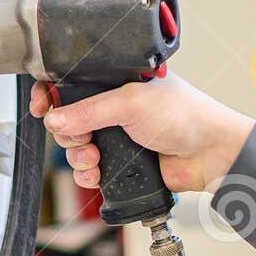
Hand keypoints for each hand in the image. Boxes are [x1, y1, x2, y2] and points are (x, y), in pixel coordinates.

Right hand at [29, 73, 254, 194]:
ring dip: (77, 155)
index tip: (43, 105)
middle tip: (82, 136)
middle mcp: (115, 106)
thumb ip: (89, 110)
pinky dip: (87, 174)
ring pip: (76, 146)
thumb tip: (55, 119)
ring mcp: (118, 134)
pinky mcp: (122, 161)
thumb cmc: (187, 116)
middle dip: (68, 132)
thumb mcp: (131, 103)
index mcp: (117, 80)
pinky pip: (90, 169)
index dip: (52, 93)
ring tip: (94, 157)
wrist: (212, 154)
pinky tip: (97, 173)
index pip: (73, 82)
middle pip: (68, 118)